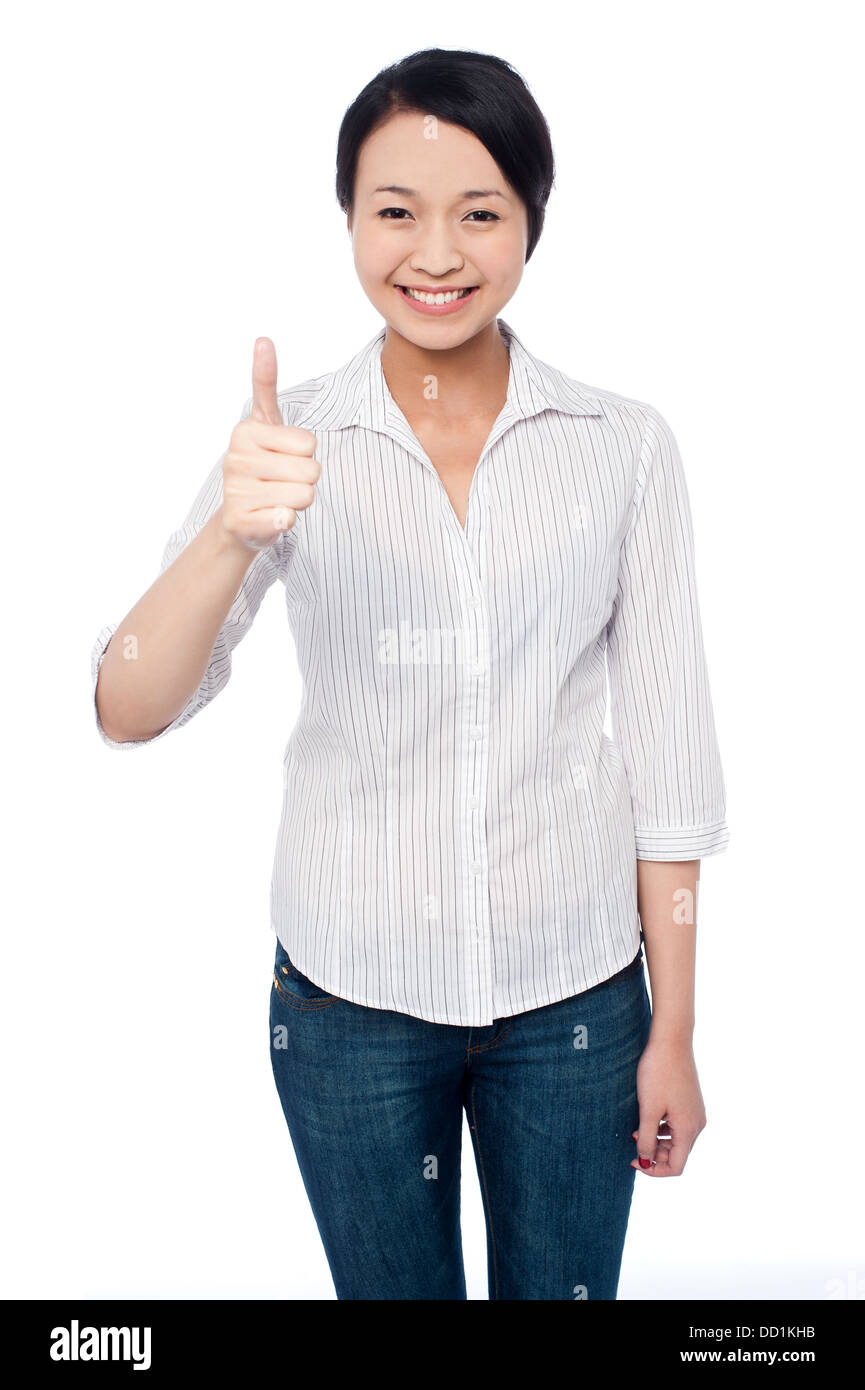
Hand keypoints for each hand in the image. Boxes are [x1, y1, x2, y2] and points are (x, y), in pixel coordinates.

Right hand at [221, 337, 319, 551]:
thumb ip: (265, 385)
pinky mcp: (240, 521)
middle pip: (311, 470)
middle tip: (282, 483)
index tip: (284, 457)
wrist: (240, 519)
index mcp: (245, 431)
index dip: (306, 454)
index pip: (310, 443)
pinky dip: (285, 521)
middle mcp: (235, 459)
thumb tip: (262, 339)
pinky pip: (286, 519)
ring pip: (304, 496)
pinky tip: (269, 518)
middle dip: (305, 480)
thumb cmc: (263, 467)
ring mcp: (235, 491)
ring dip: (298, 501)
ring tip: (276, 499)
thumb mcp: (265, 424)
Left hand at [631, 1037, 705, 1176]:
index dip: (654, 1169)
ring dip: (657, 1141)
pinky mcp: (691, 1102)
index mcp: (688, 1129)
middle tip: (633, 1143)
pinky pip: (678, 1125)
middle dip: (655, 1154)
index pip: (676, 1166)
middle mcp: (697, 1124)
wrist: (672, 1041)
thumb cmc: (658, 1073)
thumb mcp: (648, 1109)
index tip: (634, 1161)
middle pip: (678, 1154)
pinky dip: (663, 1128)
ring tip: (636, 1130)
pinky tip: (647, 1117)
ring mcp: (695, 1112)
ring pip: (677, 1140)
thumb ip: (646, 1139)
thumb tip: (645, 1160)